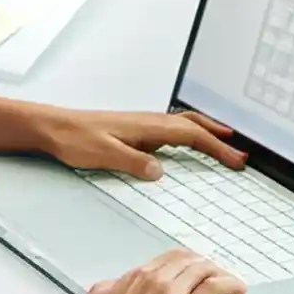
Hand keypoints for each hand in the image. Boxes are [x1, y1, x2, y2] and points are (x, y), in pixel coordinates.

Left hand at [36, 109, 246, 179]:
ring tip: (223, 141)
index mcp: (147, 126)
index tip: (236, 160)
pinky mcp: (133, 130)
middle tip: (239, 153)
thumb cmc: (74, 139)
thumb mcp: (104, 154)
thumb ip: (133, 163)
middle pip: (193, 124)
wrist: (53, 127)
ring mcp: (142, 124)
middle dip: (219, 137)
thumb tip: (161, 172)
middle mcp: (148, 121)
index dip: (217, 148)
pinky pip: (169, 129)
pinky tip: (184, 144)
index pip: (191, 136)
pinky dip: (187, 134)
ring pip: (182, 124)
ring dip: (205, 132)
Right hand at [74, 249, 246, 293]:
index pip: (173, 257)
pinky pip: (214, 289)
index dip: (191, 262)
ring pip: (206, 270)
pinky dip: (230, 285)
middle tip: (216, 278)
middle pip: (192, 260)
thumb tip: (123, 285)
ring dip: (222, 274)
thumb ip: (117, 285)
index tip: (198, 270)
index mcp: (138, 275)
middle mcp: (157, 280)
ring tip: (232, 286)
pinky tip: (237, 291)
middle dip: (208, 267)